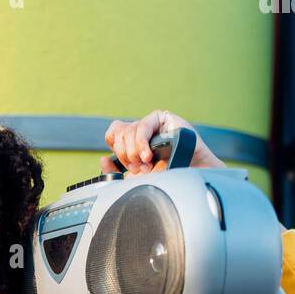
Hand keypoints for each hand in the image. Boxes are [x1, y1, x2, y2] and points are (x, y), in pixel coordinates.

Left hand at [101, 109, 225, 174]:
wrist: (192, 170)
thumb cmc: (168, 173)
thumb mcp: (138, 176)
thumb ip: (118, 170)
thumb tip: (102, 160)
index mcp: (132, 139)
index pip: (114, 134)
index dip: (115, 147)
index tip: (124, 164)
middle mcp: (140, 129)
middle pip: (120, 134)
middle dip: (126, 155)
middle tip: (138, 168)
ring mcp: (151, 122)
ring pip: (129, 131)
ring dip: (135, 152)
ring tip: (146, 164)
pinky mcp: (161, 117)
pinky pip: (143, 126)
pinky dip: (141, 143)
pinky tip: (147, 155)